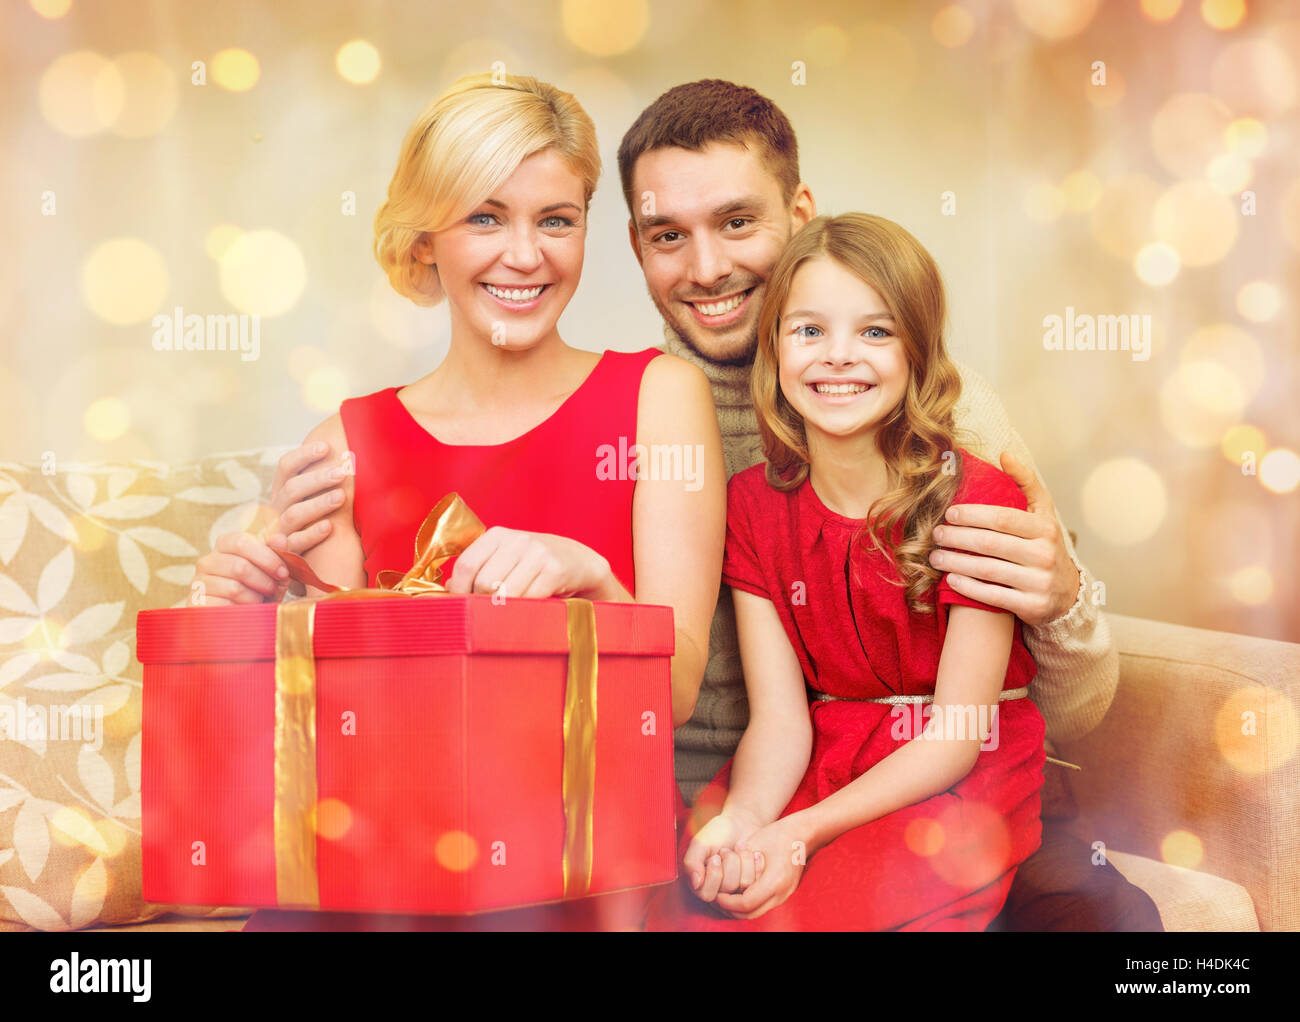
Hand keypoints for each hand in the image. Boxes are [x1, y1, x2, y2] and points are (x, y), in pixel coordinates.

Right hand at [192, 529, 290, 605]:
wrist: (242, 617)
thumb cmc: (259, 588)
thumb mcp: (270, 570)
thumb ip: (275, 552)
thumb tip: (281, 539)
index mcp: (224, 545)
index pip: (241, 542)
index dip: (266, 557)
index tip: (283, 572)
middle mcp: (207, 561)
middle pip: (239, 567)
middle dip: (264, 581)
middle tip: (274, 590)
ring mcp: (199, 583)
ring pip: (234, 588)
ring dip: (255, 597)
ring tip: (261, 601)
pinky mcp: (197, 605)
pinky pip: (225, 607)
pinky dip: (242, 611)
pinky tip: (247, 611)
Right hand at [262, 441, 348, 557]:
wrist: (286, 562)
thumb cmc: (308, 522)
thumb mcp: (307, 499)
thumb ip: (320, 480)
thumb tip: (348, 453)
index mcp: (282, 490)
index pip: (286, 466)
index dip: (304, 455)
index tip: (326, 446)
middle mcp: (277, 508)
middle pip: (292, 489)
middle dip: (318, 479)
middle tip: (343, 471)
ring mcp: (280, 530)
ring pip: (294, 514)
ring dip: (318, 504)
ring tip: (341, 497)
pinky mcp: (286, 553)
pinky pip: (296, 543)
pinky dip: (312, 534)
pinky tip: (330, 527)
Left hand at [445, 527, 619, 600]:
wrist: (579, 562)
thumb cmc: (534, 566)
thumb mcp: (504, 560)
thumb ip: (477, 569)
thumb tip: (449, 587)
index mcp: (497, 535)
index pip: (466, 565)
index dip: (460, 591)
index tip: (463, 605)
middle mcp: (517, 539)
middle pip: (483, 583)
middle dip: (483, 603)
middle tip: (492, 612)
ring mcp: (537, 553)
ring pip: (505, 594)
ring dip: (505, 609)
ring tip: (511, 612)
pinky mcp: (555, 570)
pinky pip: (529, 600)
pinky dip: (525, 611)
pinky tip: (530, 610)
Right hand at [683, 810, 763, 903]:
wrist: (741, 822)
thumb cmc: (717, 832)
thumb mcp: (700, 843)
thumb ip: (691, 863)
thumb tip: (696, 885)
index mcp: (702, 884)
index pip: (707, 894)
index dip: (714, 874)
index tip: (716, 856)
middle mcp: (720, 890)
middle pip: (727, 888)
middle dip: (729, 863)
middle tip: (727, 850)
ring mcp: (738, 888)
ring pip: (744, 884)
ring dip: (743, 859)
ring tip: (740, 847)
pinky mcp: (754, 883)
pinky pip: (758, 881)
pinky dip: (755, 863)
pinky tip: (753, 852)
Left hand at [714, 816, 807, 919]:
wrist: (802, 833)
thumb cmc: (776, 834)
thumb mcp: (752, 845)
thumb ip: (737, 865)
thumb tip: (719, 879)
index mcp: (774, 881)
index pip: (746, 903)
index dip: (727, 901)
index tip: (715, 895)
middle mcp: (781, 893)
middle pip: (751, 914)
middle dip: (730, 910)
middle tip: (716, 900)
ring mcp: (785, 895)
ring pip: (756, 912)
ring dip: (738, 909)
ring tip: (724, 898)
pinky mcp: (784, 894)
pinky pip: (763, 905)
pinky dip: (748, 904)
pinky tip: (737, 894)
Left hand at [929, 451, 1079, 626]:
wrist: (1068, 593)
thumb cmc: (1044, 544)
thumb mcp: (1043, 512)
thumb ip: (1025, 482)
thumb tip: (1004, 454)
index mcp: (1045, 528)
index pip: (1002, 518)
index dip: (972, 515)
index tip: (948, 513)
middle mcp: (1044, 554)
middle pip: (990, 543)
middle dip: (957, 538)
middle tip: (935, 535)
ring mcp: (1039, 582)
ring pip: (988, 570)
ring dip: (955, 563)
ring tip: (934, 557)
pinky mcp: (1032, 606)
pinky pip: (992, 596)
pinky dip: (968, 587)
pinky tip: (950, 579)